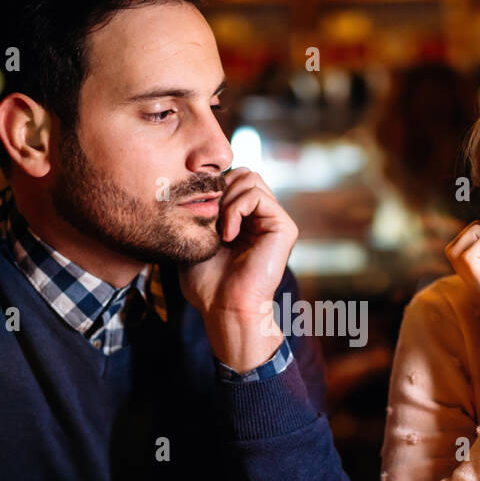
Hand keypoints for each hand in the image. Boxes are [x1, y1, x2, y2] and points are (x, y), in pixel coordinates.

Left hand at [179, 168, 297, 372]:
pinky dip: (235, 209)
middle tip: (209, 219)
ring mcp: (275, 221)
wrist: (224, 307)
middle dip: (221, 188)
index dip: (213, 187)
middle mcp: (263, 217)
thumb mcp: (196, 238)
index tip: (200, 214)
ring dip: (227, 200)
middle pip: (244, 172)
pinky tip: (228, 235)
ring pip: (251, 178)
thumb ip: (202, 209)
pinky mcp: (284, 227)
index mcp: (246, 219)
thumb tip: (199, 182)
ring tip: (219, 230)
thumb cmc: (207, 283)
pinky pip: (257, 195)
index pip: (233, 179)